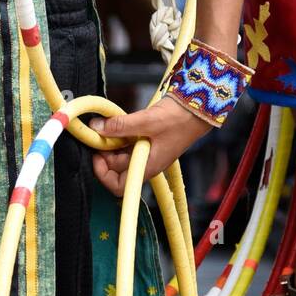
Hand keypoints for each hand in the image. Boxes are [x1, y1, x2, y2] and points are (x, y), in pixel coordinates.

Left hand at [90, 97, 210, 196]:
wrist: (198, 108)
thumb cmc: (180, 119)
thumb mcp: (147, 121)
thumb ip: (120, 126)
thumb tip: (96, 128)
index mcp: (147, 167)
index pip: (119, 187)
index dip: (104, 175)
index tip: (97, 156)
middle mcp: (145, 164)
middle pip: (116, 169)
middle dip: (105, 153)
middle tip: (99, 134)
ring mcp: (146, 153)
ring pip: (120, 155)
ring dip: (111, 143)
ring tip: (108, 125)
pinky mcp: (146, 142)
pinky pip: (127, 143)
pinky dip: (119, 135)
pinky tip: (118, 122)